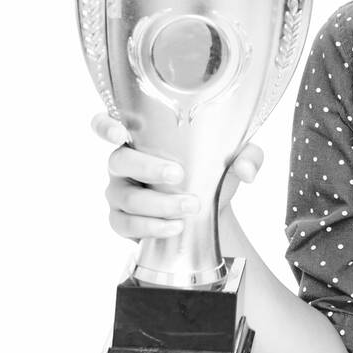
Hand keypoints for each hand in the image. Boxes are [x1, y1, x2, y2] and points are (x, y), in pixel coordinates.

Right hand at [91, 112, 263, 240]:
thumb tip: (246, 169)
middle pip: (119, 162)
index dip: (105, 126)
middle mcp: (124, 163)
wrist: (210, 210)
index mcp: (142, 138)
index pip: (107, 125)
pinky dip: (150, 227)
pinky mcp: (122, 220)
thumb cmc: (212, 173)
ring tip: (190, 208)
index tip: (119, 133)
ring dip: (158, 204)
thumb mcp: (234, 158)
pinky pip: (125, 224)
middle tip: (180, 176)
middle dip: (148, 169)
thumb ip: (247, 155)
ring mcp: (119, 193)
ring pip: (126, 198)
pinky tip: (174, 227)